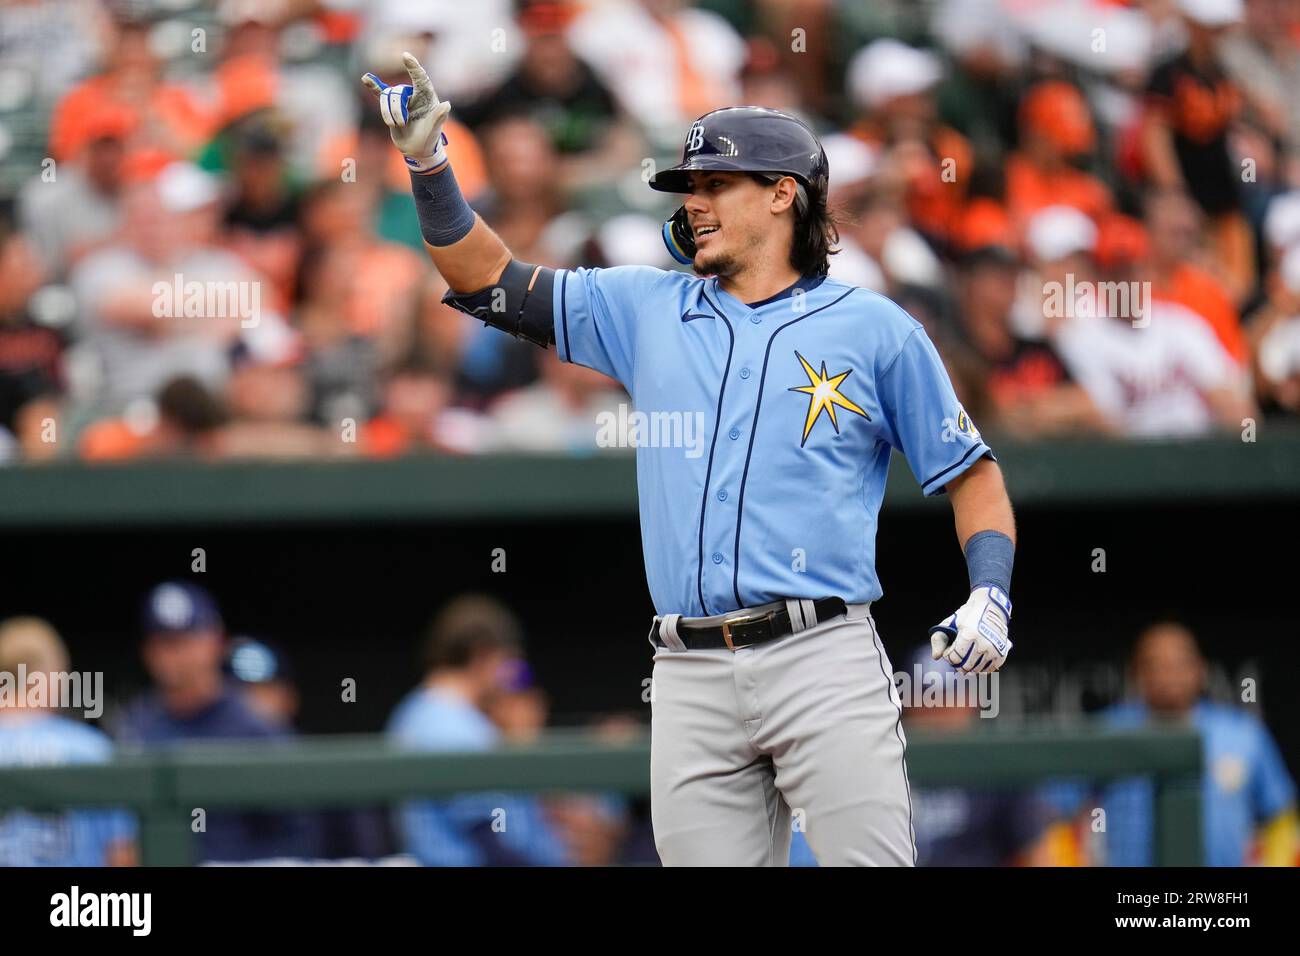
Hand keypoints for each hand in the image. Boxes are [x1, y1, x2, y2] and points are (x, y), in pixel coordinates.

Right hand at [361, 52, 451, 172]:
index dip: (414, 67)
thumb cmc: (429, 138)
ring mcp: (402, 100)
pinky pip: (380, 93)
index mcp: (427, 97)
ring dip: (388, 113)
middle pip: (398, 92)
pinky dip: (373, 86)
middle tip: (402, 124)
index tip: (406, 56)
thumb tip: (447, 105)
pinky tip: (365, 78)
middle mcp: (414, 95)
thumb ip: (439, 117)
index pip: (421, 78)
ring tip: (396, 125)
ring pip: (387, 97)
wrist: (417, 150)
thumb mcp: (434, 129)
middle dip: (396, 109)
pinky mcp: (391, 106)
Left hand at [929, 584, 1012, 672]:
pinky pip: (989, 670)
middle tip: (957, 655)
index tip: (949, 650)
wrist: (991, 607)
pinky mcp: (1002, 653)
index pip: (954, 658)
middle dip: (957, 663)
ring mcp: (994, 650)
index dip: (948, 656)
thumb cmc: (968, 615)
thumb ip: (938, 639)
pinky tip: (976, 661)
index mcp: (969, 635)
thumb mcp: (950, 622)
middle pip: (965, 666)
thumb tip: (936, 657)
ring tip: (966, 658)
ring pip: (977, 670)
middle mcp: (983, 644)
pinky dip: (981, 668)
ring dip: (969, 667)